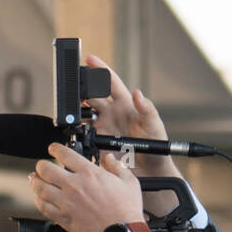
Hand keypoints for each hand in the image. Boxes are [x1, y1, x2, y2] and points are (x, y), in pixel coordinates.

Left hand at [28, 143, 143, 231]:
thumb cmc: (127, 211)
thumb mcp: (129, 182)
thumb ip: (117, 167)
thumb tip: (110, 158)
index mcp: (89, 173)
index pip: (63, 153)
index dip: (55, 148)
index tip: (54, 149)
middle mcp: (74, 185)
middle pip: (44, 169)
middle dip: (42, 165)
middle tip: (43, 167)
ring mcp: (66, 202)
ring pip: (39, 187)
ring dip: (36, 182)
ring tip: (36, 181)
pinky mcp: (63, 218)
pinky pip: (43, 207)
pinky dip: (39, 201)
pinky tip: (41, 199)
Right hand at [82, 53, 173, 175]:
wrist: (152, 173)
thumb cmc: (157, 148)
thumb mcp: (155, 127)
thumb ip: (148, 110)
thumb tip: (138, 93)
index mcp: (125, 105)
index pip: (110, 82)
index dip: (100, 69)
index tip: (90, 58)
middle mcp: (111, 113)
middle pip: (91, 95)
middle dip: (82, 88)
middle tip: (75, 87)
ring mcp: (102, 127)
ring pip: (83, 113)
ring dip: (77, 110)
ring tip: (74, 110)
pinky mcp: (97, 142)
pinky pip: (82, 134)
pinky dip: (78, 131)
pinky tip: (77, 131)